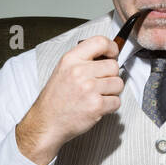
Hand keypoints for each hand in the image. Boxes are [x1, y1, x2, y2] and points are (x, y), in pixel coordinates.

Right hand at [15, 36, 122, 164]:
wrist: (47, 122)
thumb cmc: (55, 98)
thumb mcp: (63, 70)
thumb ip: (83, 60)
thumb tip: (107, 54)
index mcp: (71, 59)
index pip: (100, 42)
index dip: (111, 47)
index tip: (113, 54)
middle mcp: (79, 71)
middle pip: (114, 66)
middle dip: (110, 76)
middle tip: (99, 84)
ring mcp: (89, 89)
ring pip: (118, 84)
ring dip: (111, 92)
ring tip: (96, 96)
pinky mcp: (96, 106)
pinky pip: (117, 101)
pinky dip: (110, 106)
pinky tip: (96, 106)